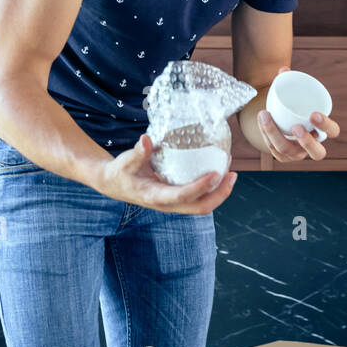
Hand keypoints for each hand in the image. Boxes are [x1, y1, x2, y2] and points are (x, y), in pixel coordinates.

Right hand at [94, 133, 236, 212]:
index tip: (216, 174)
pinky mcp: (177, 199)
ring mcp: (174, 204)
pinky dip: (213, 189)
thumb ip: (138, 151)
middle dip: (219, 194)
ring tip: (231, 173)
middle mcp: (167, 205)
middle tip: (232, 175)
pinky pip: (199, 199)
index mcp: (154, 197)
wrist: (114, 184)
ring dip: (220, 193)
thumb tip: (146, 139)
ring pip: (202, 206)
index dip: (200, 187)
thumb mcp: (126, 161)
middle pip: (199, 207)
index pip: (182, 197)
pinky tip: (219, 172)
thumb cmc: (121, 172)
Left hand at [257, 65, 339, 162]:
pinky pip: (273, 148)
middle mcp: (312, 146)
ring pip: (288, 151)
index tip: (313, 113)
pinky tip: (261, 119)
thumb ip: (290, 83)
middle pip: (317, 152)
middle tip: (296, 127)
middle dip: (307, 142)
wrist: (285, 125)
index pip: (332, 132)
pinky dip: (265, 132)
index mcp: (323, 131)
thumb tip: (284, 70)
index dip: (326, 125)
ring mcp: (297, 154)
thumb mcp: (295, 96)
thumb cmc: (295, 108)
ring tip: (266, 116)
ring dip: (275, 134)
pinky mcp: (282, 156)